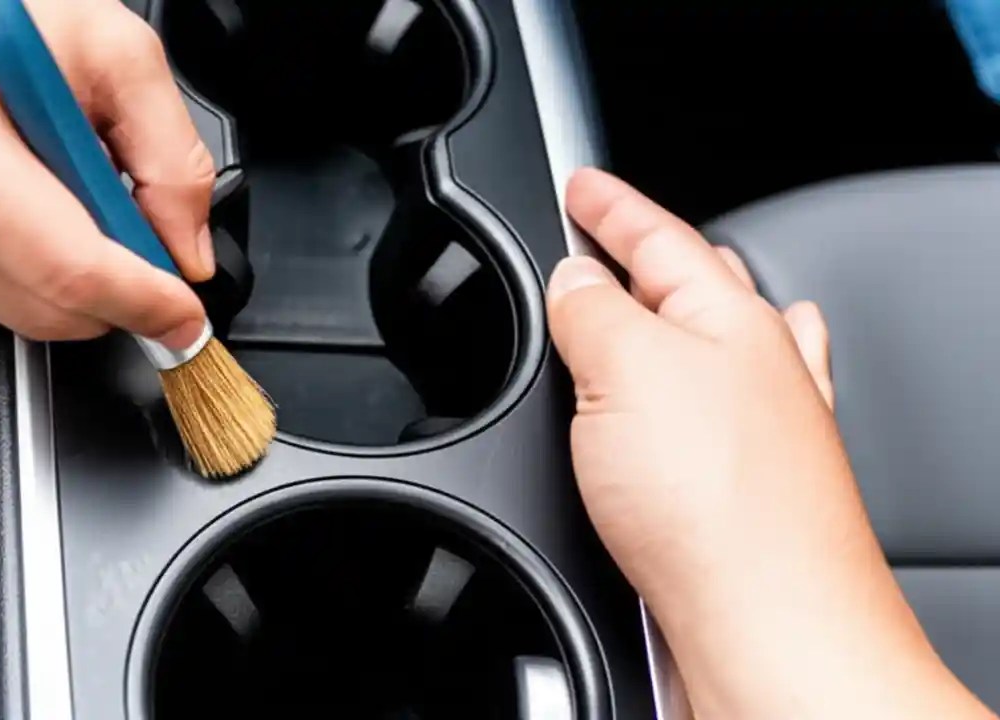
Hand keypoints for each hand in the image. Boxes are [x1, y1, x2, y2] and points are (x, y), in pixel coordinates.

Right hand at [0, 0, 215, 345]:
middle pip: (41, 311)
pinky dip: (7, 257)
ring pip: (4, 307)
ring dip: (56, 272)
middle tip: (137, 239)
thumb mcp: (108, 46)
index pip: (71, 275)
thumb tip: (184, 249)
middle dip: (109, 291)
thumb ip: (170, 157)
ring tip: (54, 183)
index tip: (184, 317)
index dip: (146, 304)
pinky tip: (7, 189)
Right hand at [546, 168, 991, 717]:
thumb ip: (592, 311)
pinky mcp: (739, 490)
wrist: (769, 629)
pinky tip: (664, 418)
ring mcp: (757, 431)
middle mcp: (758, 369)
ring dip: (662, 324)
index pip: (661, 234)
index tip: (580, 184)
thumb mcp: (625, 372)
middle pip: (693, 285)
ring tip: (627, 312)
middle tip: (591, 239)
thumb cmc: (722, 509)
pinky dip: (673, 401)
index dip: (611, 205)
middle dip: (640, 255)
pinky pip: (702, 419)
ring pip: (704, 350)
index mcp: (732, 319)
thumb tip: (573, 279)